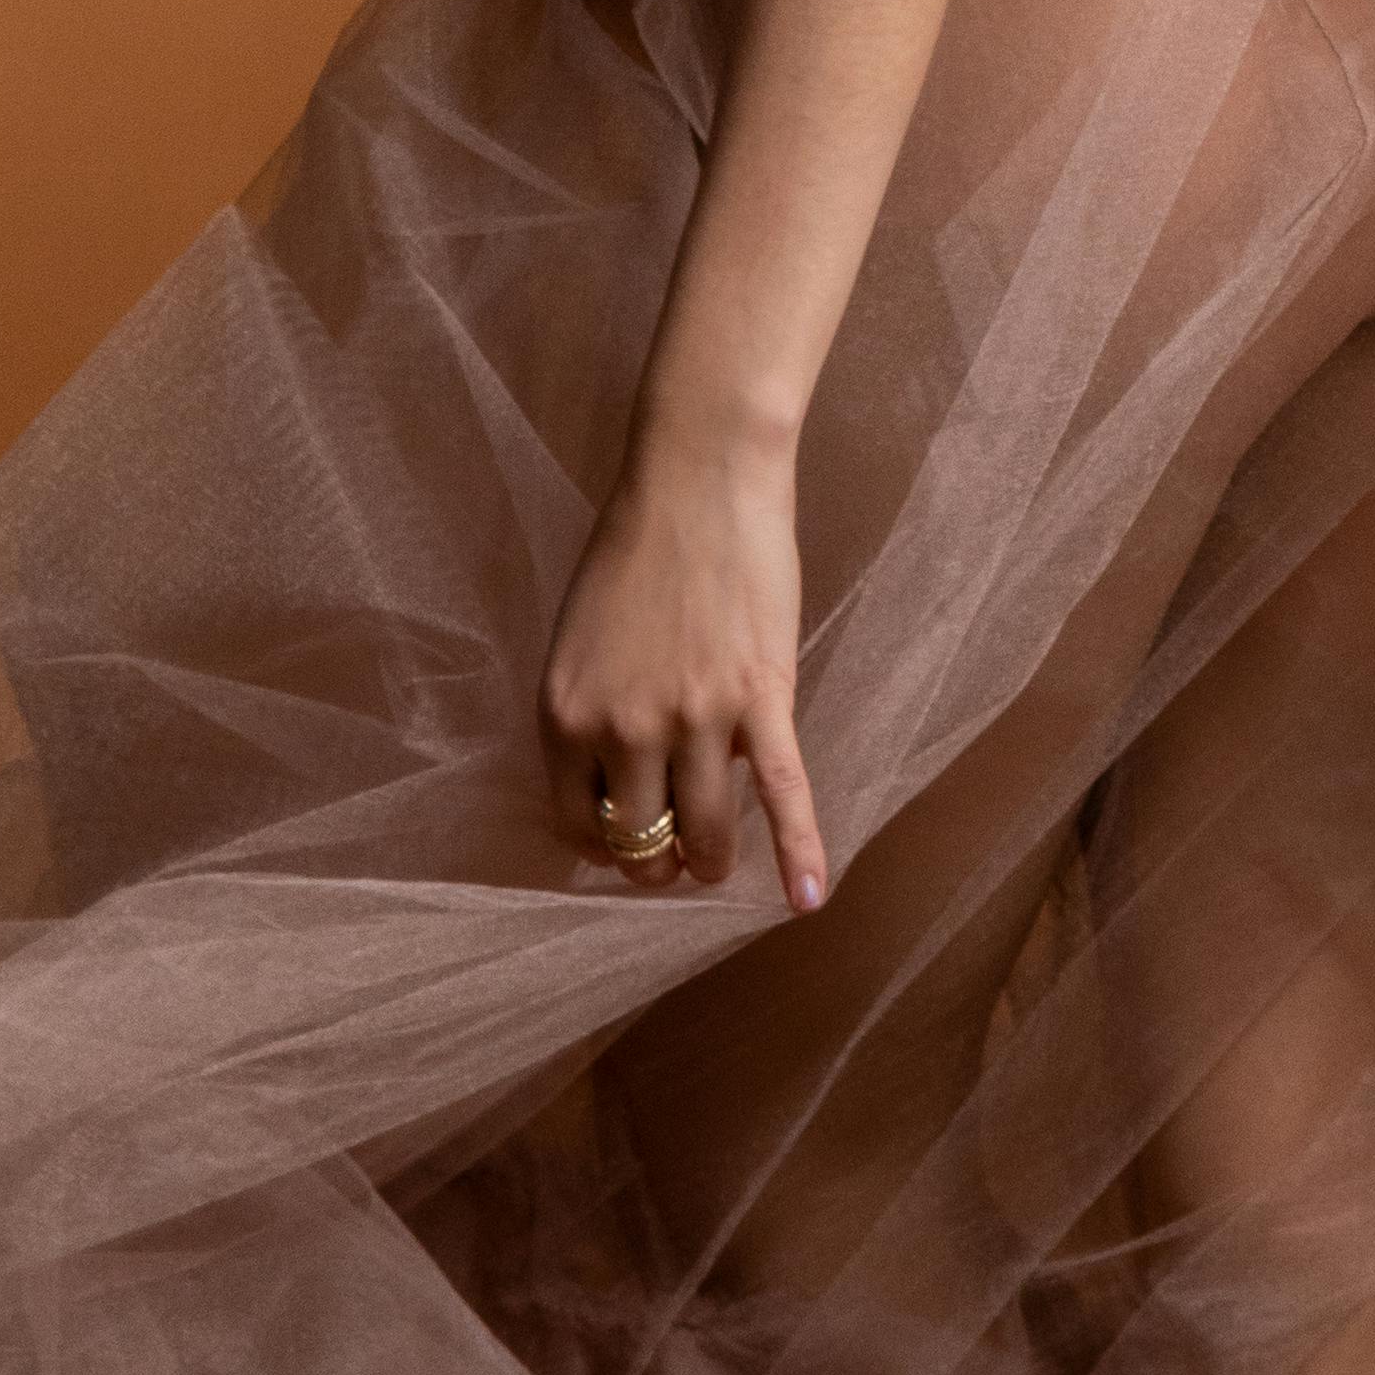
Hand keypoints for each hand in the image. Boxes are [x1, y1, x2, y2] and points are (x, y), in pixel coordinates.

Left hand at [536, 421, 827, 908]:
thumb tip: (617, 781)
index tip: (627, 842)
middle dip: (658, 863)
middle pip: (642, 840)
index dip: (606, 845)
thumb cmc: (636, 547)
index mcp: (566, 715)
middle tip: (674, 864)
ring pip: (707, 833)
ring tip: (717, 866)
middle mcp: (623, 730)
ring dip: (711, 861)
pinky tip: (807, 897)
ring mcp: (695, 720)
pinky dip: (798, 852)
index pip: (578, 825)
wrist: (699, 478)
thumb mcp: (582, 641)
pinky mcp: (761, 701)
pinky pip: (783, 794)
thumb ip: (591, 712)